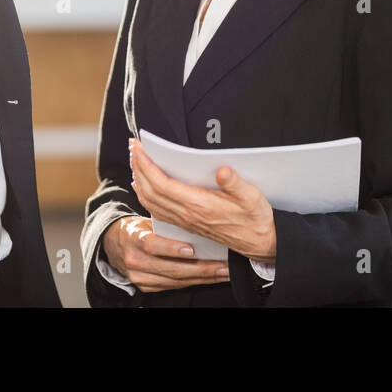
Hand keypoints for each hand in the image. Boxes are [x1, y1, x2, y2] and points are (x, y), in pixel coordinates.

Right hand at [101, 215, 229, 292]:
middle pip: (169, 268)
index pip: (151, 245)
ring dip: (202, 278)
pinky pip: (174, 286)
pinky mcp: (146, 287)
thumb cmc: (138, 228)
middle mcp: (135, 261)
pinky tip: (209, 278)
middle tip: (222, 265)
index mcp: (134, 238)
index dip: (171, 248)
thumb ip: (165, 223)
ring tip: (222, 272)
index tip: (192, 249)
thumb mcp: (146, 220)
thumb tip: (196, 220)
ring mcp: (140, 277)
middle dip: (200, 268)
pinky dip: (194, 282)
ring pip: (175, 281)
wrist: (115, 244)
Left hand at [129, 138, 276, 262]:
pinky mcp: (187, 224)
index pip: (162, 184)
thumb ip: (236, 183)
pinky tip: (144, 187)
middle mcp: (187, 214)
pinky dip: (146, 196)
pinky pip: (158, 210)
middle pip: (150, 191)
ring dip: (139, 181)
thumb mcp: (252, 197)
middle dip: (138, 168)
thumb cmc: (255, 218)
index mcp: (199, 205)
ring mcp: (185, 221)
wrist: (259, 243)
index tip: (138, 148)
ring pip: (151, 202)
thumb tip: (222, 170)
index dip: (146, 165)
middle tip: (133, 148)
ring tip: (136, 161)